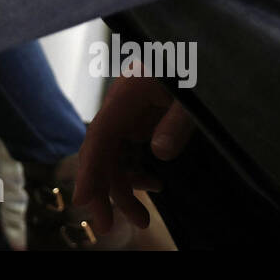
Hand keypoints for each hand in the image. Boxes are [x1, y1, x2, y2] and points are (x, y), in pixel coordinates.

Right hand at [72, 75, 195, 233]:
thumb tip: (159, 153)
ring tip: (141, 218)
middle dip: (102, 191)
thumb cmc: (194, 66)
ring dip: (122, 189)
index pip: (100, 135)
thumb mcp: (192, 96)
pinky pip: (128, 152)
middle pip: (100, 152)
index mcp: (127, 94)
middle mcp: (121, 107)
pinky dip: (135, 174)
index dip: (89, 169)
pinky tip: (153, 186)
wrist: (196, 52)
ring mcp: (129, 114)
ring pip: (113, 157)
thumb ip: (176, 122)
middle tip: (107, 227)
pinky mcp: (140, 121)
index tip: (82, 200)